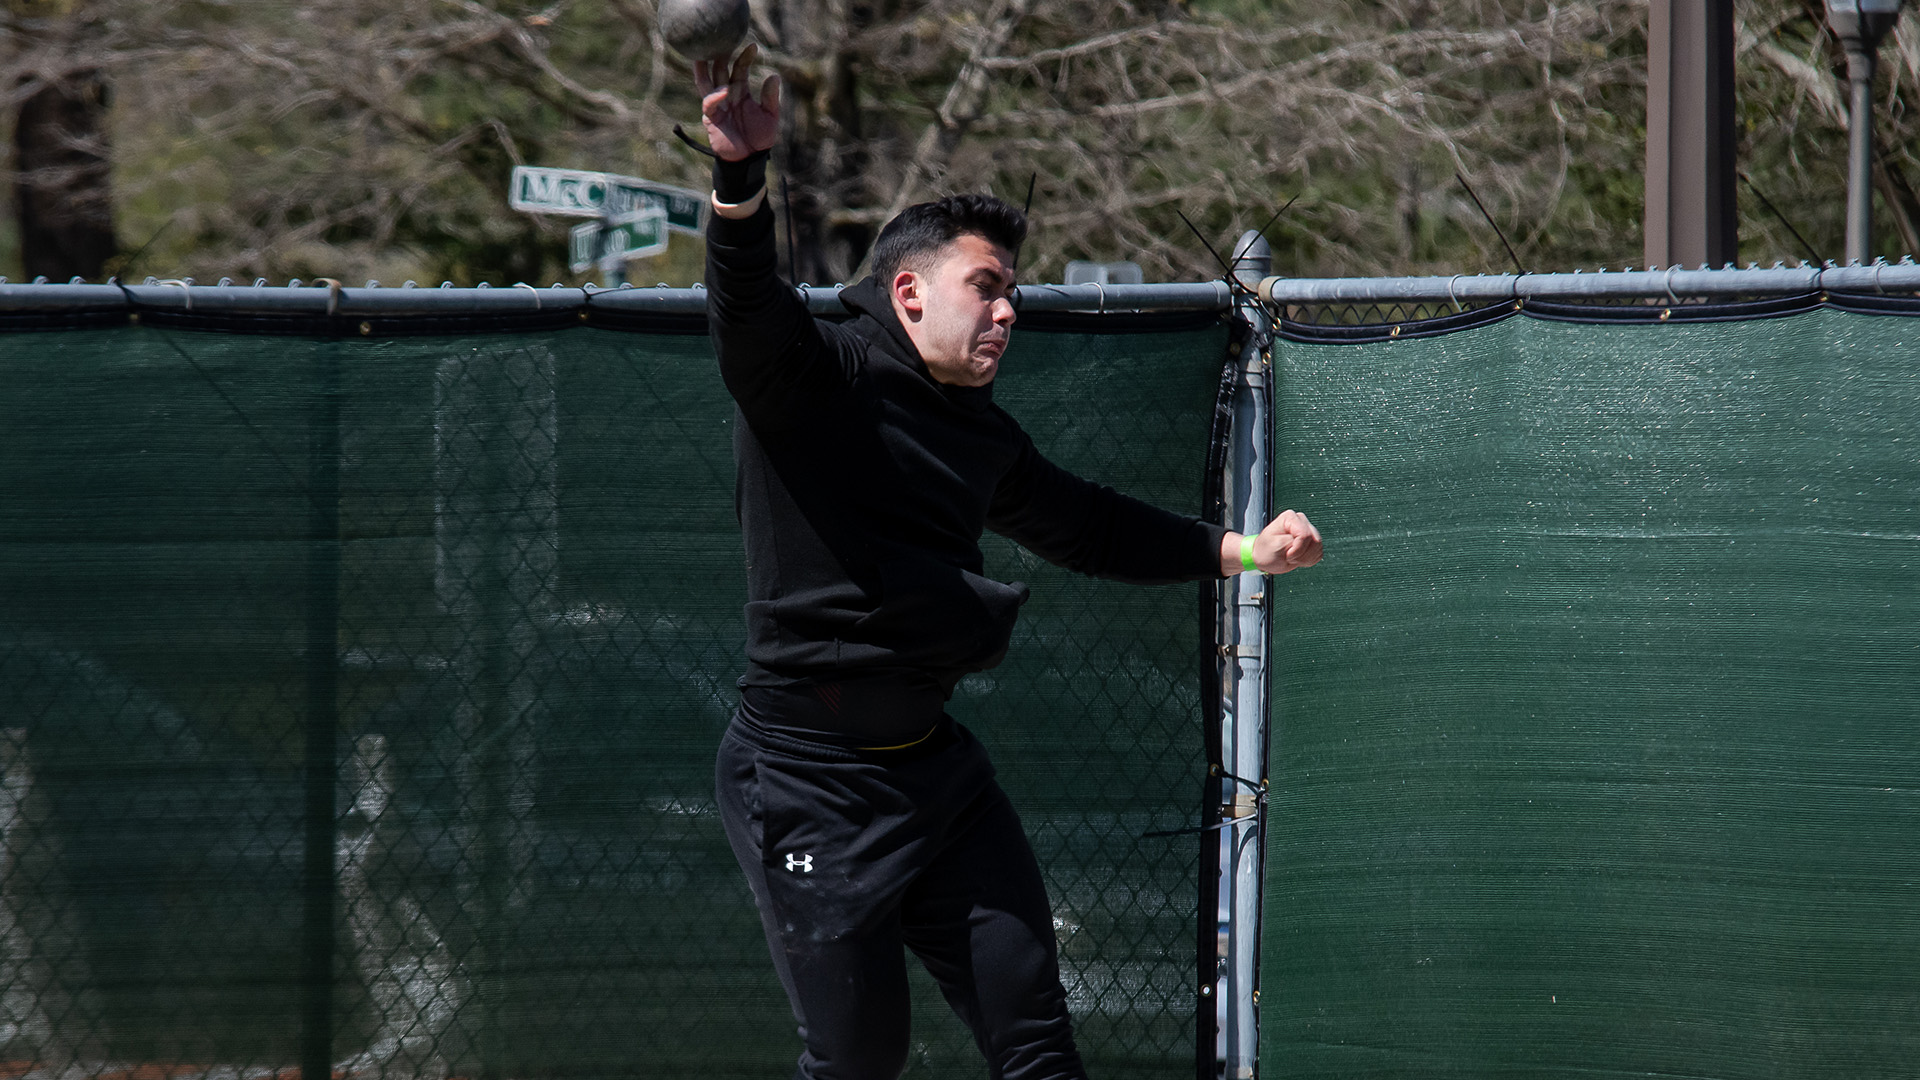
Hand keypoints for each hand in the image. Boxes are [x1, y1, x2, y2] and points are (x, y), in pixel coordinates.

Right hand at [695, 43, 780, 161]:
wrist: (750, 159)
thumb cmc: (759, 138)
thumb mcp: (770, 116)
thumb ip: (770, 97)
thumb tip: (775, 75)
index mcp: (741, 91)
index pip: (740, 69)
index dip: (745, 57)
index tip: (753, 46)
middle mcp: (727, 95)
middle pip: (720, 70)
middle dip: (721, 55)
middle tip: (724, 39)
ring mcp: (718, 105)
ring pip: (706, 82)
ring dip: (704, 68)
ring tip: (703, 54)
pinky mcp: (711, 118)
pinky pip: (709, 103)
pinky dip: (715, 96)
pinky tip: (724, 90)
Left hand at [1221, 510, 1322, 575]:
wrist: (1264, 558)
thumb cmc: (1266, 550)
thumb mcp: (1276, 545)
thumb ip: (1294, 540)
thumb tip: (1310, 539)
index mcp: (1290, 518)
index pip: (1305, 534)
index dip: (1297, 549)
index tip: (1287, 554)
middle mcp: (1301, 521)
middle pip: (1314, 541)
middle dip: (1302, 554)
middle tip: (1288, 556)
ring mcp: (1308, 531)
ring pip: (1318, 547)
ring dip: (1305, 558)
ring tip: (1292, 557)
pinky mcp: (1312, 542)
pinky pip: (1318, 553)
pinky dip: (1308, 560)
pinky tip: (1298, 558)